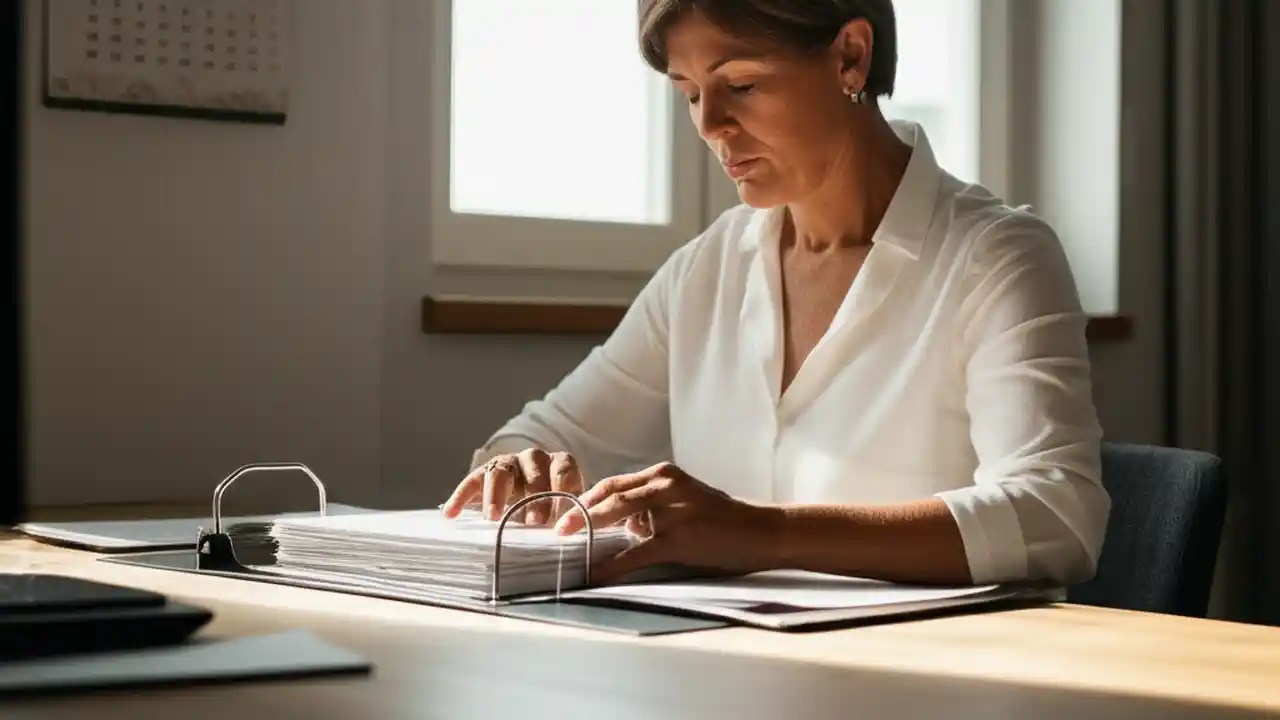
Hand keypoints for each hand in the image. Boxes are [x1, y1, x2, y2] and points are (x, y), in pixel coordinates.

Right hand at [442, 449, 584, 525]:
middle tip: (535, 523)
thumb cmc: (552, 511)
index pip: (564, 469)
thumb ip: (568, 519)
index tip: (564, 516)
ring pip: (501, 472)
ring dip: (498, 496)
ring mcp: (507, 464)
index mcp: (558, 464)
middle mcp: (533, 459)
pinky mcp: (483, 474)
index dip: (564, 490)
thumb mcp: (563, 512)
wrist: (527, 503)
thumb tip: (574, 540)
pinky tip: (451, 514)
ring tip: (493, 519)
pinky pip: (471, 482)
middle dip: (536, 497)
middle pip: (534, 471)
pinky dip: (461, 497)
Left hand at [554, 462, 779, 583]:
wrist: (761, 531)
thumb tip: (617, 522)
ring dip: (588, 529)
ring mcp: (673, 509)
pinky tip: (596, 574)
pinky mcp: (680, 537)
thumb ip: (652, 505)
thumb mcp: (684, 500)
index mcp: (664, 474)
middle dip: (578, 511)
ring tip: (566, 544)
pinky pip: (637, 552)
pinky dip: (613, 564)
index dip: (585, 498)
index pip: (613, 483)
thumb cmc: (721, 520)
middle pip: (609, 494)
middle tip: (556, 528)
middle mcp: (665, 484)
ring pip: (619, 514)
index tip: (563, 513)